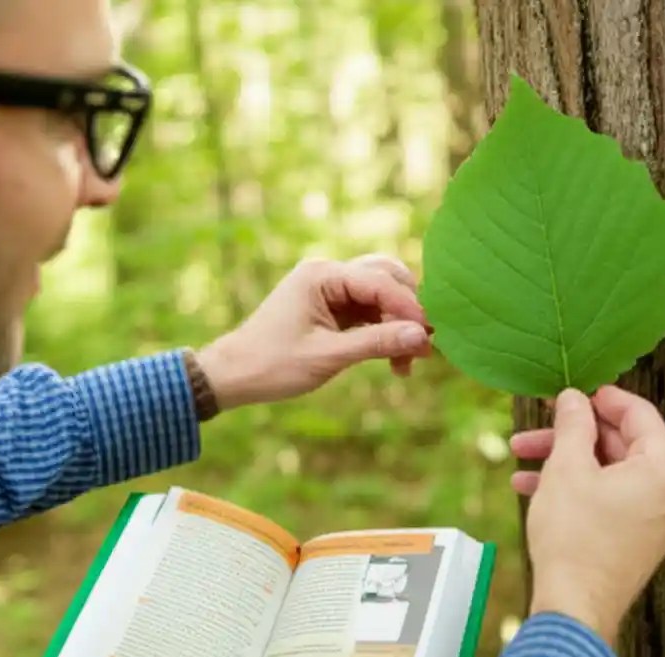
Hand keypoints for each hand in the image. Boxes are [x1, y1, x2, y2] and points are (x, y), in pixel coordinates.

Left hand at [195, 254, 431, 409]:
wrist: (233, 375)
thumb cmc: (272, 364)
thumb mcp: (327, 356)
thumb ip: (376, 343)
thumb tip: (422, 337)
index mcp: (321, 275)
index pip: (380, 282)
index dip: (409, 308)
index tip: (430, 337)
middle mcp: (327, 274)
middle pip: (386, 278)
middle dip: (408, 312)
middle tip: (425, 347)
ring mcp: (329, 290)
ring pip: (381, 297)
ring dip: (398, 326)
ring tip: (409, 363)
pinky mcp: (331, 309)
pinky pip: (369, 313)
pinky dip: (384, 333)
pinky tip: (394, 361)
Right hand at [510, 386, 664, 646]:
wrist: (574, 607)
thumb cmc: (574, 539)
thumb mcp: (567, 468)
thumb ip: (573, 425)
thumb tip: (573, 398)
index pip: (639, 414)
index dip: (602, 398)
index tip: (572, 392)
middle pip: (621, 444)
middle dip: (572, 434)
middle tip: (536, 425)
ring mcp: (658, 518)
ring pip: (610, 471)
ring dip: (566, 460)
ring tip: (521, 458)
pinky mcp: (639, 537)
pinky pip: (611, 497)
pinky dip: (577, 487)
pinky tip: (533, 487)